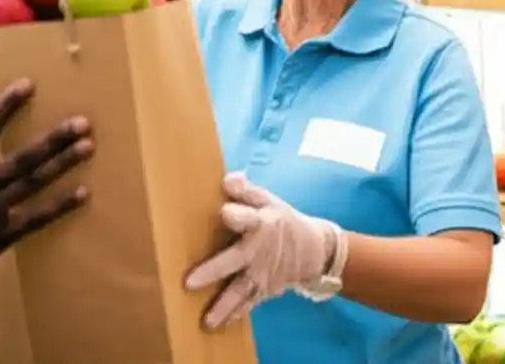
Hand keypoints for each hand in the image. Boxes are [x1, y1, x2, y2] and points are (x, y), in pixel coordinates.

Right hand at [0, 79, 93, 271]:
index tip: (28, 85)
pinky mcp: (1, 237)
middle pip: (22, 158)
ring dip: (62, 164)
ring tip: (88, 147)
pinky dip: (59, 207)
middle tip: (82, 123)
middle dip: (53, 139)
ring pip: (34, 184)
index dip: (6, 107)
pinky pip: (35, 220)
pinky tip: (82, 194)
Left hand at [184, 172, 338, 329]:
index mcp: (261, 223)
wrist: (314, 250)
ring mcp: (262, 274)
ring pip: (240, 290)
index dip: (236, 215)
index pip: (247, 218)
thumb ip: (247, 192)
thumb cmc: (282, 220)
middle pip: (235, 260)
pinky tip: (218, 325)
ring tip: (206, 320)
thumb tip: (228, 179)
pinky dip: (235, 314)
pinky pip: (248, 303)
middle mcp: (259, 251)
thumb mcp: (269, 200)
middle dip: (213, 271)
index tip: (225, 212)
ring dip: (223, 305)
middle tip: (189, 282)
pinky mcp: (264, 290)